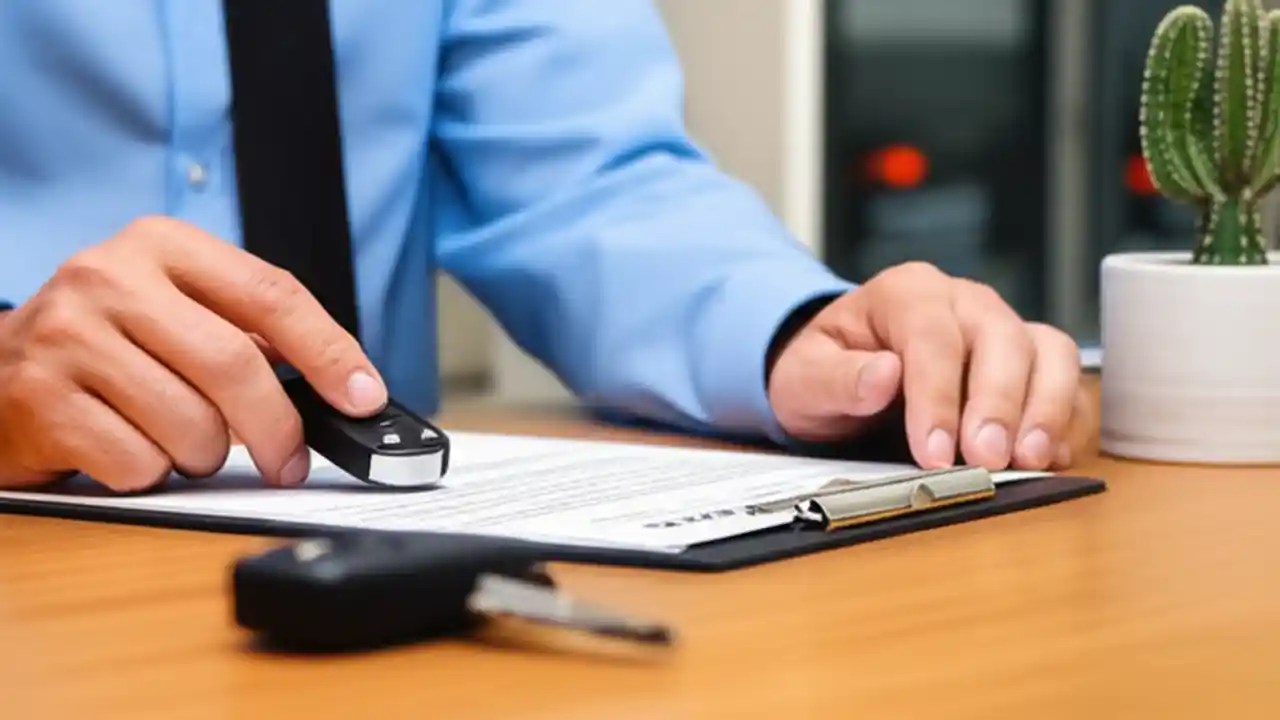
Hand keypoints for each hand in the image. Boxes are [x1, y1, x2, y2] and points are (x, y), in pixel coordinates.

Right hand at [0, 216, 386, 490]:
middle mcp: (109, 277)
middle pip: (236, 366)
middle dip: (279, 430)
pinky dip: (151, 474)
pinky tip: (127, 448)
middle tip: (291, 462)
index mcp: (162, 245)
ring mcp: (68, 335)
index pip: (272, 294)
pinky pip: (139, 463)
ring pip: (191, 425)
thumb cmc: (109, 346)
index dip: (330, 352)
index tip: (365, 398)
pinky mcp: (38, 398)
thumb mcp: (177, 312)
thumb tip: (347, 388)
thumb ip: (252, 335)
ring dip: (205, 454)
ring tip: (178, 439)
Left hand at [767, 262, 1092, 470]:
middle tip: (987, 461)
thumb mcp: (805, 376)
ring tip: (1030, 460)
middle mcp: (964, 302)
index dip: (937, 395)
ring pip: (1047, 352)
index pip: (932, 336)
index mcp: (906, 293)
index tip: (933, 451)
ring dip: (1045, 408)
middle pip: (1001, 338)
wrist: (841, 374)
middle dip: (997, 404)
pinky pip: (1063, 382)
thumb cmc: (824, 370)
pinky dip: (1064, 419)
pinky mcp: (1028, 363)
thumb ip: (836, 377)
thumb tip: (882, 376)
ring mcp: (1002, 328)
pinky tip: (1049, 457)